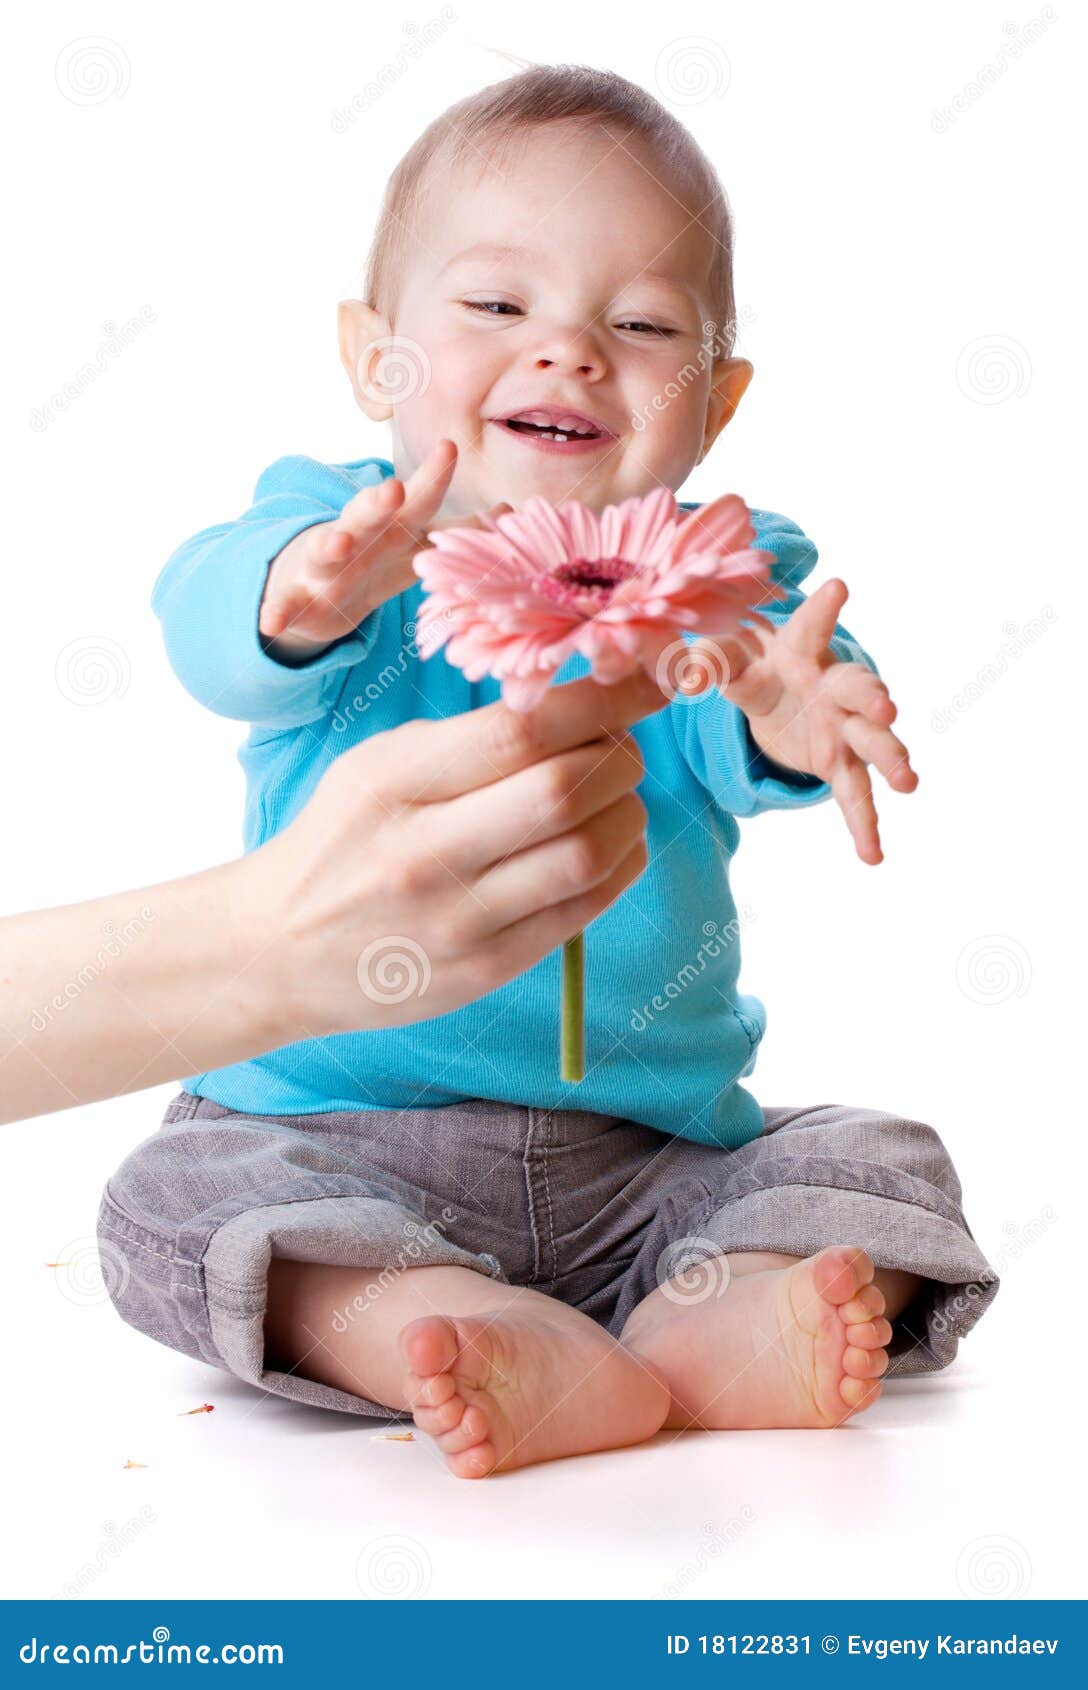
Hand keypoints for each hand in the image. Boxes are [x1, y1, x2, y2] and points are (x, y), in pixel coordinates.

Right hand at [246, 668, 666, 1035]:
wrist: (277, 951)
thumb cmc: (342, 841)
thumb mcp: (379, 767)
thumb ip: (469, 739)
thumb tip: (583, 707)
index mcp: (392, 783)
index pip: (521, 729)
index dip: (603, 700)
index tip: (647, 680)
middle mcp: (423, 853)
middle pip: (565, 790)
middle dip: (621, 757)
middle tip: (625, 746)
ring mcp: (455, 920)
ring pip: (587, 854)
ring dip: (628, 815)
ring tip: (619, 799)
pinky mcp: (482, 971)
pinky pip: (581, 911)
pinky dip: (617, 868)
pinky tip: (609, 848)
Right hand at [258, 438, 508, 661]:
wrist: (306, 592)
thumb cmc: (371, 561)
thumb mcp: (412, 545)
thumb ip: (458, 531)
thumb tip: (512, 509)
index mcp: (390, 528)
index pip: (417, 501)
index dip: (434, 477)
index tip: (449, 447)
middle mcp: (356, 539)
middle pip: (368, 517)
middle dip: (379, 502)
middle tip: (394, 488)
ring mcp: (321, 568)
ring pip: (325, 553)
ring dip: (329, 546)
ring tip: (335, 544)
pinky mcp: (295, 599)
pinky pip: (284, 605)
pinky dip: (275, 612)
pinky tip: (268, 622)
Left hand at [691, 579, 917, 863]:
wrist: (779, 698)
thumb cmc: (755, 668)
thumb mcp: (727, 662)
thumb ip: (707, 663)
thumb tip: (680, 675)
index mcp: (801, 651)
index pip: (811, 626)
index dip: (823, 608)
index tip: (838, 586)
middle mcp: (832, 686)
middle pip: (858, 688)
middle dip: (873, 697)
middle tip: (887, 707)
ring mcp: (843, 727)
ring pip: (871, 741)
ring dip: (890, 757)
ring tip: (908, 781)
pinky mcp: (841, 763)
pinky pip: (855, 795)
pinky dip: (864, 825)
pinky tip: (873, 856)